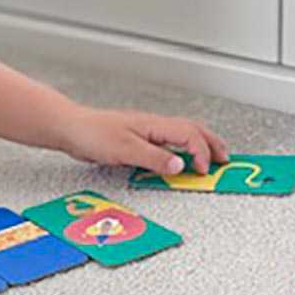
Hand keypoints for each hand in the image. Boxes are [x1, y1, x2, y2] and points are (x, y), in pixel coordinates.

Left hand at [57, 106, 227, 174]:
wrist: (70, 129)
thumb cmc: (93, 134)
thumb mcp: (126, 150)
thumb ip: (154, 158)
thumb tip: (180, 166)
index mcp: (155, 125)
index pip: (190, 135)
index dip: (202, 152)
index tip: (204, 169)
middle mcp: (154, 126)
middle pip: (193, 130)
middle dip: (212, 144)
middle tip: (224, 160)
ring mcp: (146, 132)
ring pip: (182, 135)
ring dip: (198, 146)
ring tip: (208, 159)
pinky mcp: (136, 140)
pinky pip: (166, 144)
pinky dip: (179, 151)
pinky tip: (177, 160)